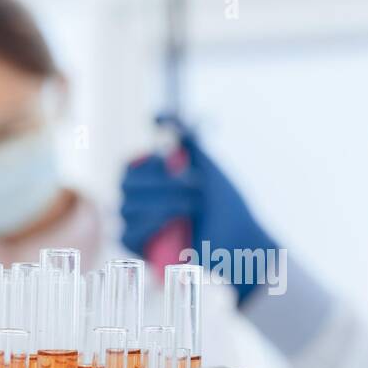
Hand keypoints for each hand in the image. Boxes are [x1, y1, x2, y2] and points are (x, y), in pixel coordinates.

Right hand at [120, 114, 275, 303]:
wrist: (241, 241)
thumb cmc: (225, 204)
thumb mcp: (207, 165)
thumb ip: (186, 138)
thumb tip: (159, 117)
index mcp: (152, 182)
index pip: (129, 166)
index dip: (148, 162)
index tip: (173, 163)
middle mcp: (140, 203)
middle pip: (126, 184)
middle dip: (163, 182)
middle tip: (195, 186)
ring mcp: (139, 227)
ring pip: (128, 208)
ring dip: (164, 202)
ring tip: (193, 206)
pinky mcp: (142, 250)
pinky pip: (127, 235)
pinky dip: (149, 225)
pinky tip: (172, 222)